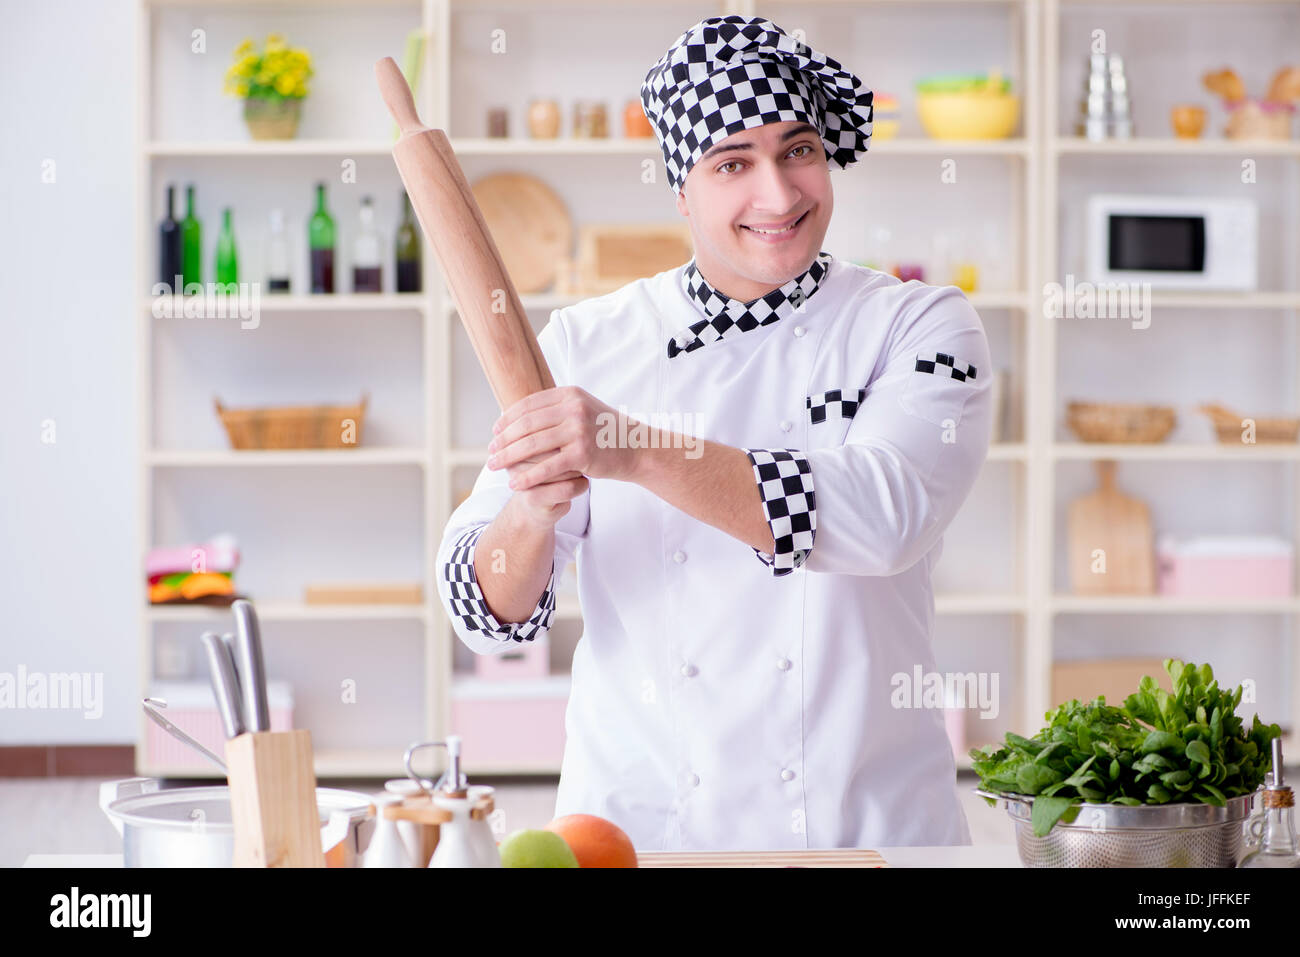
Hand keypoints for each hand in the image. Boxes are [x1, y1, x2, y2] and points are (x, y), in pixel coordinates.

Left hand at [486, 386, 637, 491]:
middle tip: (490, 452)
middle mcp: (573, 408)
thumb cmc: (606, 432)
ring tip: (494, 466)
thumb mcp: (583, 410)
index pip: (528, 405)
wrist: (637, 449)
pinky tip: (514, 484)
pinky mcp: (582, 453)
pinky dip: (528, 477)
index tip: (495, 432)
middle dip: (503, 440)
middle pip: (526, 424)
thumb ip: (557, 409)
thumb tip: (523, 413)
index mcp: (570, 394)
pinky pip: (547, 467)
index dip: (507, 419)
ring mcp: (578, 430)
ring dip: (508, 457)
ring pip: (532, 445)